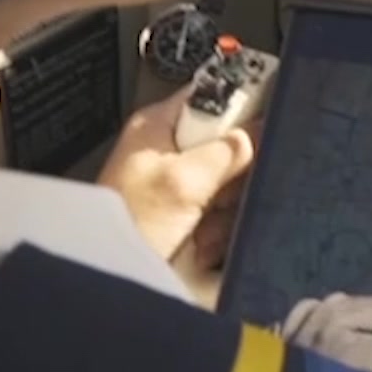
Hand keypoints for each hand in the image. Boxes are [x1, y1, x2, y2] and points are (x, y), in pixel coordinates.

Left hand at [95, 83, 256, 265]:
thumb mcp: (183, 181)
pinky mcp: (185, 213)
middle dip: (235, 175)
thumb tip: (261, 130)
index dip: (243, 107)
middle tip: (219, 194)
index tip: (262, 128)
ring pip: (232, 182)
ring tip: (201, 228)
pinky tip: (199, 242)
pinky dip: (218, 230)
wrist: (108, 279)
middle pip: (231, 144)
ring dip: (226, 210)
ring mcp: (179, 184)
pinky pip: (223, 211)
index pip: (215, 93)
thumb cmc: (125, 227)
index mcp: (160, 125)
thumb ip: (227, 151)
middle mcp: (170, 149)